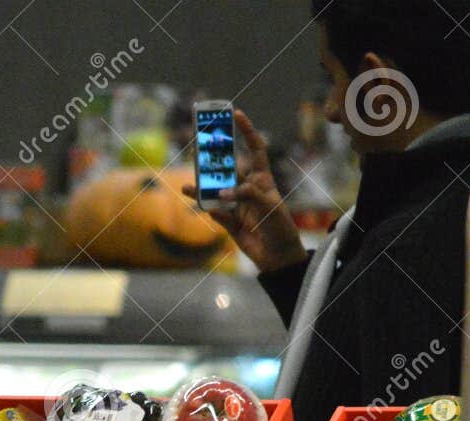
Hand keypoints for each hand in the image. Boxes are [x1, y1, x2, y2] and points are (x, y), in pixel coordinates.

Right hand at [184, 109, 307, 274]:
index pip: (254, 149)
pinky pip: (216, 214)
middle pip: (228, 168)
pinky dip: (212, 212)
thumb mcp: (269, 206)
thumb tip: (222, 192)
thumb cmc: (280, 228)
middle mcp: (248, 189)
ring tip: (189, 187)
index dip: (246, 131)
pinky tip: (209, 210)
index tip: (236, 114)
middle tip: (199, 148)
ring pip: (216, 192)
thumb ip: (247, 195)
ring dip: (203, 189)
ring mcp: (237, 205)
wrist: (278, 257)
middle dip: (214, 159)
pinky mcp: (230, 223)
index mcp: (262, 179)